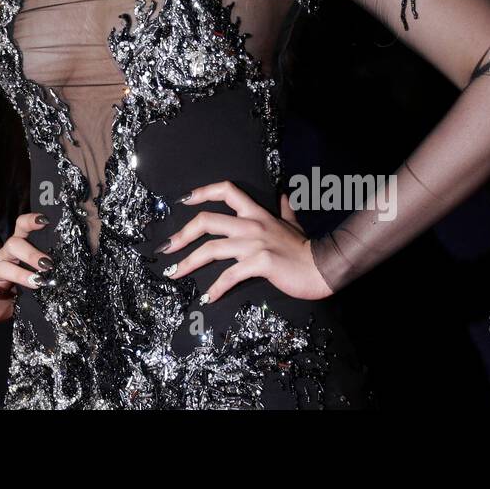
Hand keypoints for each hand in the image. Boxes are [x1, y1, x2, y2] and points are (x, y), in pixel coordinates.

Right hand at [0, 212, 53, 323]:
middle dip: (31, 254)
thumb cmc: (24, 287)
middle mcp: (6, 256)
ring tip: (37, 283)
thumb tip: (74, 268)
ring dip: (19, 274)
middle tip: (48, 265)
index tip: (45, 220)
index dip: (31, 221)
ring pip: (2, 267)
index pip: (22, 227)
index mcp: (20, 249)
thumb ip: (48, 269)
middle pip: (13, 245)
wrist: (1, 305)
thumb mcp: (38, 274)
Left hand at [160, 181, 333, 302]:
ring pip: (211, 249)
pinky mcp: (259, 263)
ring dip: (188, 263)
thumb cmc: (305, 247)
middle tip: (167, 249)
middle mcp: (251, 225)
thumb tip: (282, 194)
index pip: (226, 190)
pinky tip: (207, 298)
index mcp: (256, 213)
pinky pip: (229, 276)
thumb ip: (283, 207)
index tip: (182, 201)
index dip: (201, 192)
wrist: (323, 266)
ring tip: (175, 274)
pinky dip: (215, 288)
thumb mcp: (292, 221)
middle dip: (181, 235)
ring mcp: (254, 244)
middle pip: (206, 221)